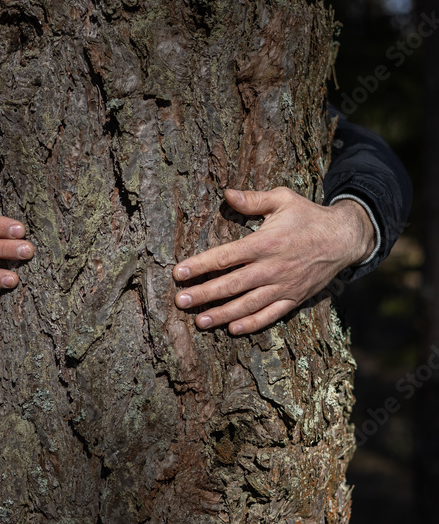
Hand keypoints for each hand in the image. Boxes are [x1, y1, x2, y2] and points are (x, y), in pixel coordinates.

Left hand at [173, 187, 375, 335]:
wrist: (343, 238)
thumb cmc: (308, 216)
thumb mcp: (283, 199)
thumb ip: (254, 200)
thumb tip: (227, 194)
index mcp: (265, 243)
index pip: (225, 256)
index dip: (200, 265)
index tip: (179, 272)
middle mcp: (272, 267)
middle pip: (231, 285)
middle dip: (203, 294)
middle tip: (180, 301)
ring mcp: (283, 286)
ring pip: (247, 304)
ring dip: (222, 314)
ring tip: (199, 321)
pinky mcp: (294, 298)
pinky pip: (271, 315)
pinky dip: (252, 323)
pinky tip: (233, 329)